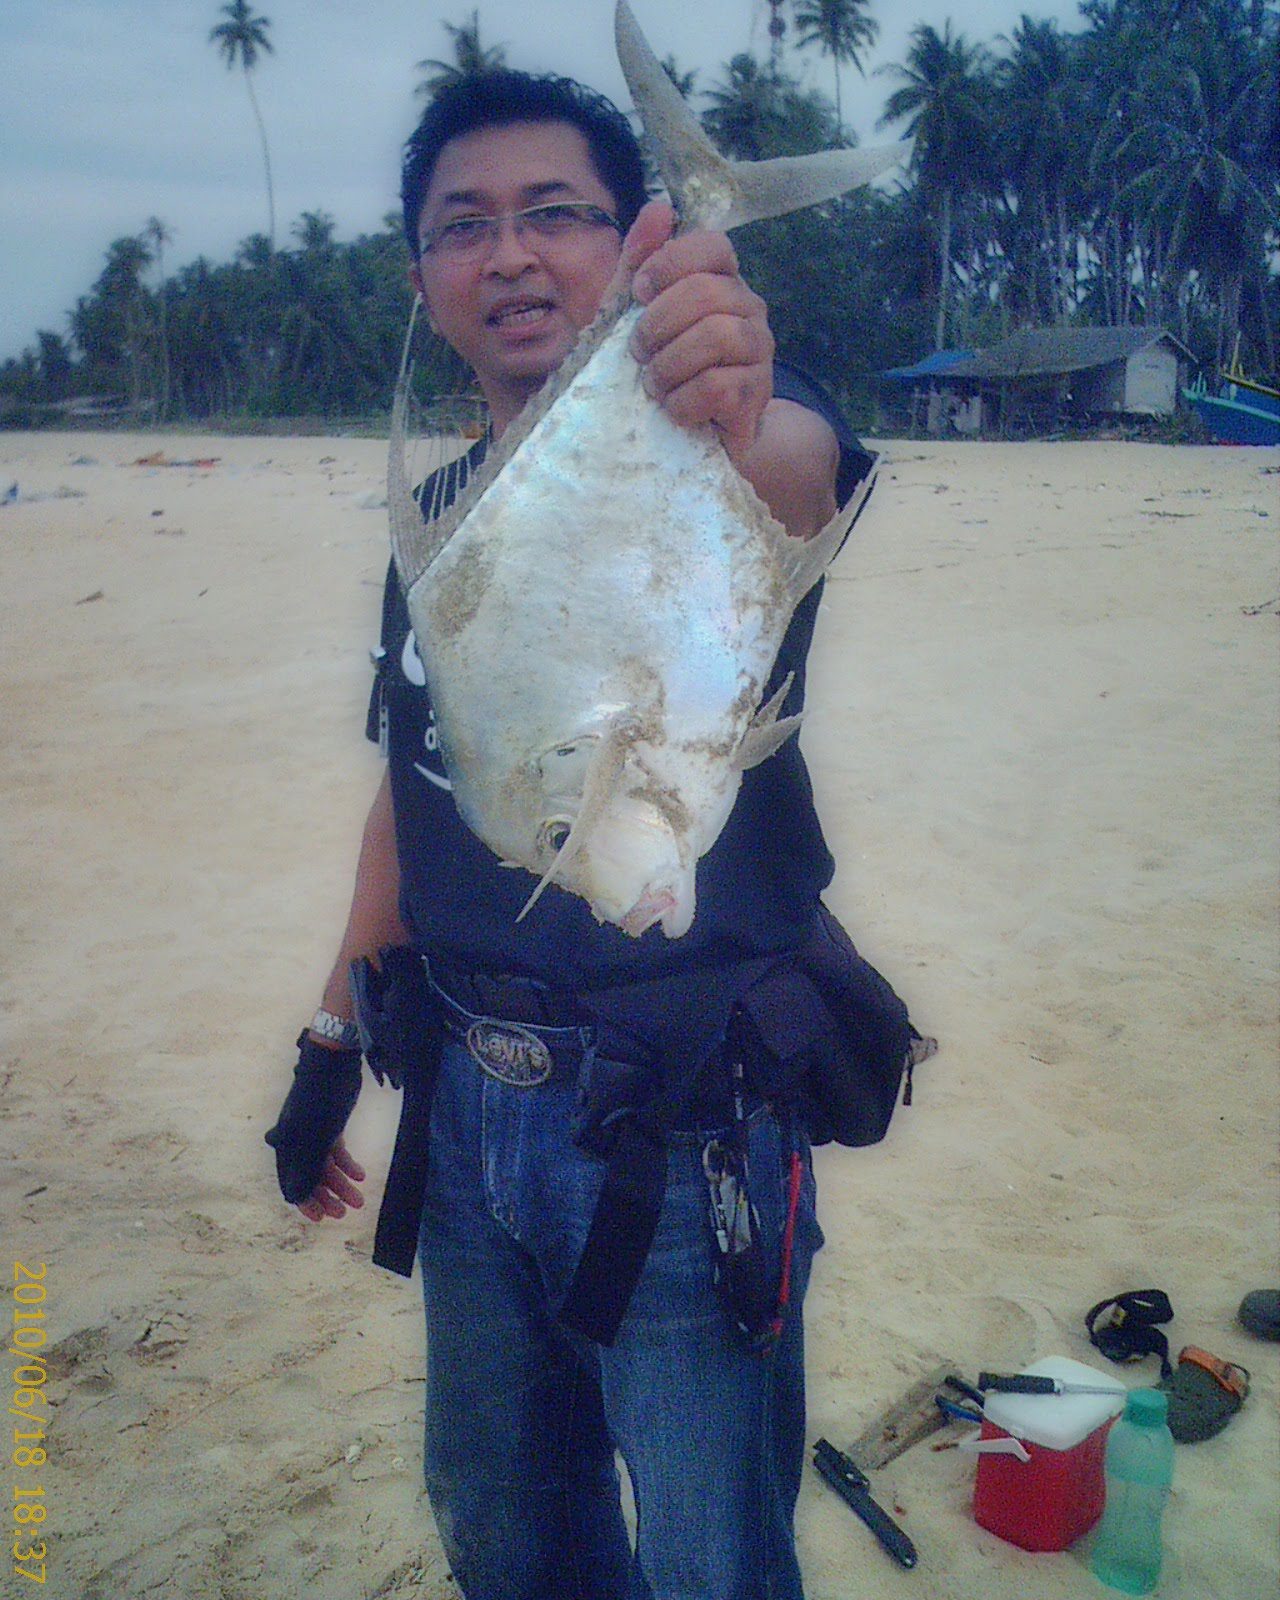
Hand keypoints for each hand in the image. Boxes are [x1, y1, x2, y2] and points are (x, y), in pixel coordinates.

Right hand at [265, 1033, 362, 1204]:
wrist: (332, 1064)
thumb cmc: (319, 1102)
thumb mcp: (313, 1139)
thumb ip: (305, 1168)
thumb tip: (295, 1198)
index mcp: (287, 1147)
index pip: (292, 1183)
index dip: (305, 1202)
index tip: (320, 1219)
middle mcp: (297, 1142)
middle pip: (311, 1177)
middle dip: (327, 1197)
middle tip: (345, 1213)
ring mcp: (314, 1134)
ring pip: (326, 1166)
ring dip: (342, 1184)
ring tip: (359, 1200)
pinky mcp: (330, 1125)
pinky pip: (337, 1152)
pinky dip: (348, 1165)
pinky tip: (361, 1176)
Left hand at [624, 201, 773, 465]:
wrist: (684, 435)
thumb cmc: (658, 365)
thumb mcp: (632, 313)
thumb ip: (638, 261)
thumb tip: (659, 207)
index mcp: (720, 279)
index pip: (712, 244)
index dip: (668, 265)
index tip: (639, 295)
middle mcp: (749, 308)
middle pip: (706, 292)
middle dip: (657, 325)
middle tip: (640, 354)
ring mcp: (759, 351)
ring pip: (716, 337)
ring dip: (669, 366)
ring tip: (655, 386)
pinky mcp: (758, 396)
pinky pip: (719, 387)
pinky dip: (683, 402)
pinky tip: (675, 410)